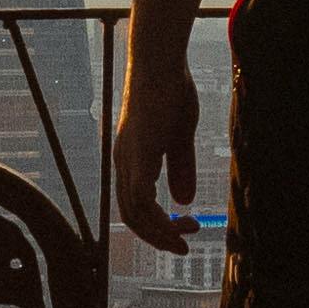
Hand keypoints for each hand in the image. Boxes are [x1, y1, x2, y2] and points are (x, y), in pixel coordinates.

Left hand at [109, 19, 213, 255]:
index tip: (184, 232)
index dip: (157, 225)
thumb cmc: (170, 91)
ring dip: (159, 231)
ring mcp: (128, 157)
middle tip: (184, 247)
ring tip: (184, 240)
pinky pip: (141, 194)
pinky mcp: (139, 151)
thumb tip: (184, 201)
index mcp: (132, 160)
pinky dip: (155, 215)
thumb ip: (181, 167)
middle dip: (158, 237)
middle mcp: (124, 162)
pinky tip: (174, 221)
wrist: (160, 61)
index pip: (136, 206)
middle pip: (131, 215)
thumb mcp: (180, 136)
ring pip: (135, 211)